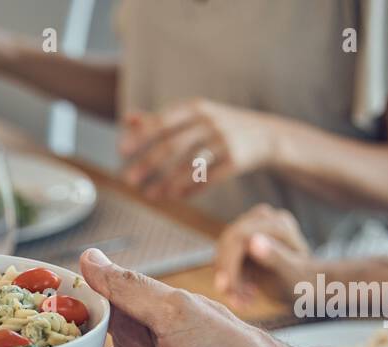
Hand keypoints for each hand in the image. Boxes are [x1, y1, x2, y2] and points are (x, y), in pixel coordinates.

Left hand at [120, 99, 281, 201]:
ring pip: (190, 165)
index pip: (163, 121)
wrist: (266, 134)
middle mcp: (210, 121)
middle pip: (173, 145)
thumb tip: (128, 119)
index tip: (121, 151)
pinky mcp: (237, 160)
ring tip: (150, 195)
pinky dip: (190, 189)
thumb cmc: (219, 125)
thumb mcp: (195, 114)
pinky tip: (175, 196)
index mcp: (196, 108)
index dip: (141, 136)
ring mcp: (225, 141)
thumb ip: (162, 118)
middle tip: (128, 179)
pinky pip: (209, 179)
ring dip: (166, 183)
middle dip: (148, 163)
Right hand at [213, 203, 315, 306]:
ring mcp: (251, 226)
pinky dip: (230, 280)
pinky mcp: (242, 238)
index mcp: (277, 223)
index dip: (228, 262)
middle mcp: (262, 218)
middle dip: (227, 275)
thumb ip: (275, 257)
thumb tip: (252, 241)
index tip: (226, 289)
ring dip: (228, 281)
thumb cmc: (304, 281)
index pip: (239, 237)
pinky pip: (225, 258)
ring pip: (223, 252)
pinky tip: (244, 296)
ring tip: (243, 302)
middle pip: (227, 244)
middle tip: (235, 302)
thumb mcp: (292, 273)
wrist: (308, 283)